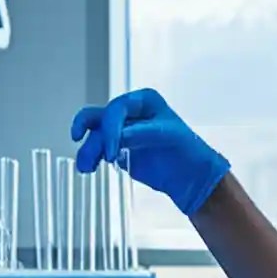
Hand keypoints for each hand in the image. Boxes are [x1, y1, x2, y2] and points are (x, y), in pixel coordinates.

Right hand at [70, 89, 230, 215]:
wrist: (189, 176)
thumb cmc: (187, 150)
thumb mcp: (168, 136)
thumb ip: (141, 133)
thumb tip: (119, 134)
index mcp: (143, 101)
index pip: (117, 109)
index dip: (110, 129)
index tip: (112, 151)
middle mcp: (129, 113)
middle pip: (99, 118)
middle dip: (94, 137)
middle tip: (95, 154)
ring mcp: (121, 131)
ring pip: (94, 135)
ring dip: (87, 150)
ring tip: (87, 167)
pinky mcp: (117, 148)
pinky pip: (96, 149)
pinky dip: (89, 157)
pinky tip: (89, 167)